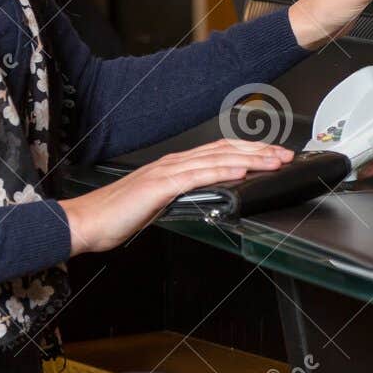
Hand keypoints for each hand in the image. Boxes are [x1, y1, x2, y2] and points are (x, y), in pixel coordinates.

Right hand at [58, 140, 292, 254]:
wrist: (85, 222)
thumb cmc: (116, 215)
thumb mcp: (158, 203)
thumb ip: (182, 195)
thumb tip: (209, 196)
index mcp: (173, 165)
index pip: (219, 151)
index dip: (249, 150)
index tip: (273, 154)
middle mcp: (173, 162)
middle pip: (224, 150)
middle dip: (259, 151)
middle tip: (286, 155)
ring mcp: (166, 171)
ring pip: (216, 159)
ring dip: (250, 159)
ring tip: (274, 161)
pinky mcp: (160, 186)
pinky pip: (197, 176)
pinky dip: (222, 172)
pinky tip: (241, 172)